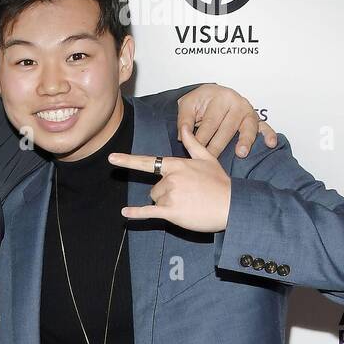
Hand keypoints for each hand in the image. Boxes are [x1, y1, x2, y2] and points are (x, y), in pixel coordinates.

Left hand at [110, 124, 232, 232]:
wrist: (231, 205)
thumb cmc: (220, 183)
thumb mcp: (208, 159)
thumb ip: (193, 144)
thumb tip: (184, 129)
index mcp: (176, 165)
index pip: (148, 161)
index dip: (128, 160)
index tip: (112, 158)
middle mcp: (170, 178)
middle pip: (154, 189)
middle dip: (166, 194)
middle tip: (187, 197)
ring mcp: (170, 195)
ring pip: (155, 200)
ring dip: (167, 204)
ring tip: (187, 204)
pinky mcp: (170, 212)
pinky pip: (148, 212)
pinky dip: (136, 214)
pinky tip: (125, 214)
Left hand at [177, 83, 276, 157]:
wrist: (211, 95)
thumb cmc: (200, 102)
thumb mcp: (188, 105)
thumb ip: (184, 120)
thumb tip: (183, 136)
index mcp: (219, 98)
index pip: (210, 122)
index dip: (201, 138)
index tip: (194, 151)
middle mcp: (236, 103)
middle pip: (227, 128)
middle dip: (217, 146)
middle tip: (210, 160)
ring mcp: (248, 111)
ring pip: (247, 128)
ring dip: (245, 141)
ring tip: (241, 153)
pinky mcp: (255, 119)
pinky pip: (264, 127)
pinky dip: (269, 135)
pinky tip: (270, 144)